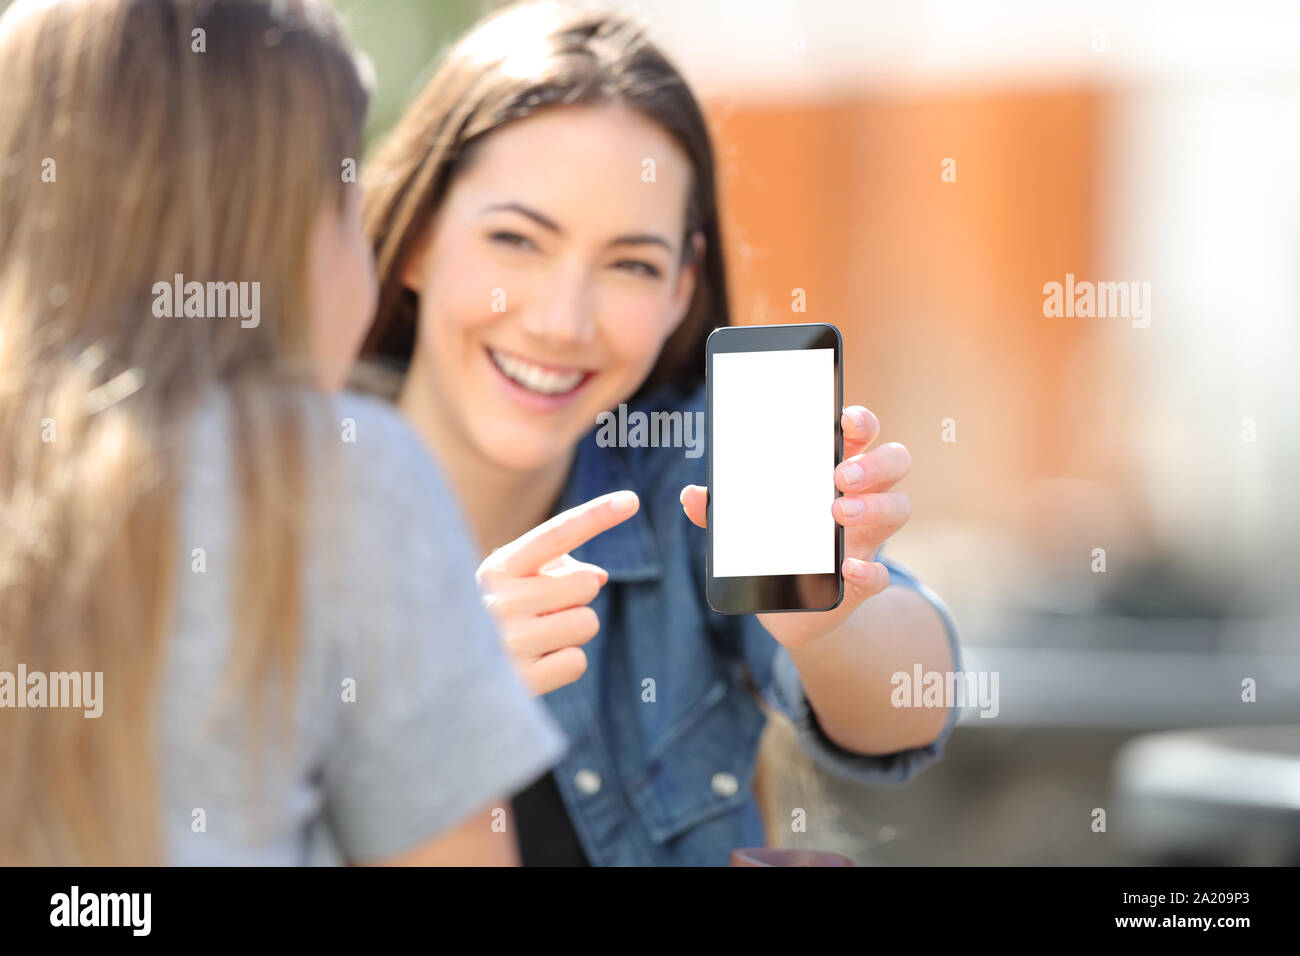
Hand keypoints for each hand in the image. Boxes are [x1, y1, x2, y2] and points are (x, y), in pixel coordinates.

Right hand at [477, 490, 638, 694]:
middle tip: (543, 614)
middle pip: (585, 584)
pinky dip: (564, 664)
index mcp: (496, 569)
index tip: (631, 500)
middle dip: (575, 598)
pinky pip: (577, 662)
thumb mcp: (512, 585)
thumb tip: (599, 576)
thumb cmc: (490, 622)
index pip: (555, 535)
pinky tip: (535, 666)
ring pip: (587, 622)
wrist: (443, 678)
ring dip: (571, 632)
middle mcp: (499, 601)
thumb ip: (555, 569)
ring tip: (537, 641)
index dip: (596, 515)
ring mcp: (509, 643)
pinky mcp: (521, 682)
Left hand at [680, 405, 910, 647]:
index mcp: (834, 471)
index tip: (844, 418)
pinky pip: (881, 574)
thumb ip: (721, 509)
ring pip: (899, 507)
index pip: (860, 433)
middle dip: (874, 462)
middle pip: (894, 461)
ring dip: (875, 506)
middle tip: (839, 477)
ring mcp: (867, 538)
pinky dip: (869, 571)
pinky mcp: (863, 580)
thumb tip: (692, 495)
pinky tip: (847, 568)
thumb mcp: (746, 525)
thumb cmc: (776, 546)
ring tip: (838, 513)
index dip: (860, 420)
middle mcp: (862, 497)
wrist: (792, 609)